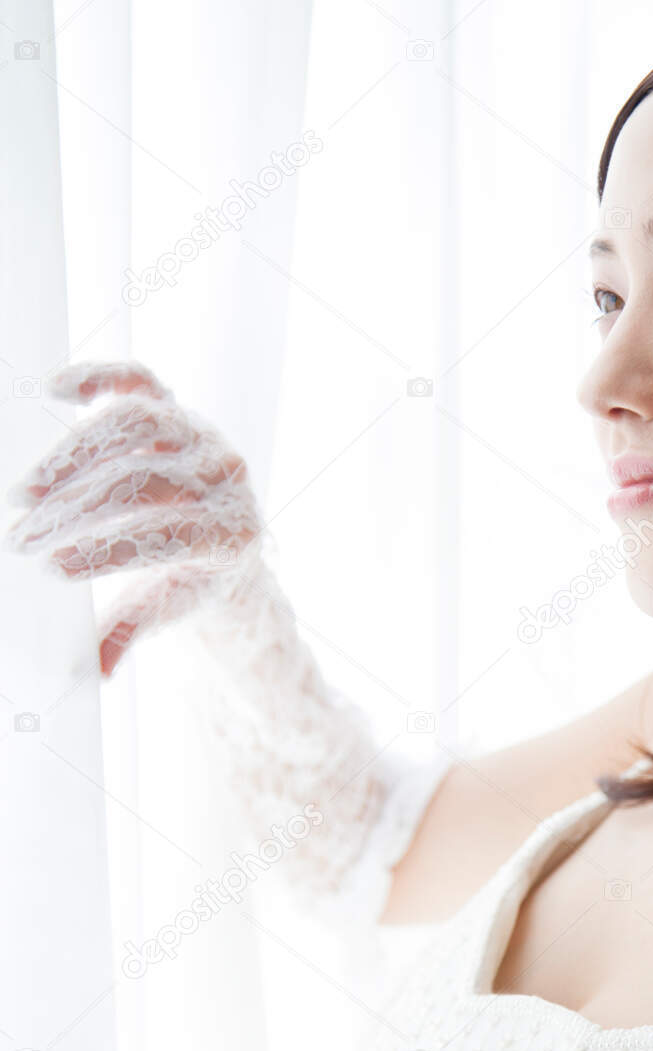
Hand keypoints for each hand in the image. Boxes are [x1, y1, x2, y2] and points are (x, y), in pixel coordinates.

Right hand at [4, 361, 263, 676]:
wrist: (227, 541)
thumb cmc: (193, 579)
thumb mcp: (168, 609)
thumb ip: (130, 633)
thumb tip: (92, 671)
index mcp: (234, 533)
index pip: (167, 537)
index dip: (107, 552)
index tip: (51, 568)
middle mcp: (227, 476)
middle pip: (142, 483)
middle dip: (75, 513)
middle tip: (21, 538)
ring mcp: (202, 435)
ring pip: (136, 427)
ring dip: (72, 456)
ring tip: (26, 492)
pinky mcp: (177, 409)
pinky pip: (140, 382)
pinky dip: (100, 378)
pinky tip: (57, 388)